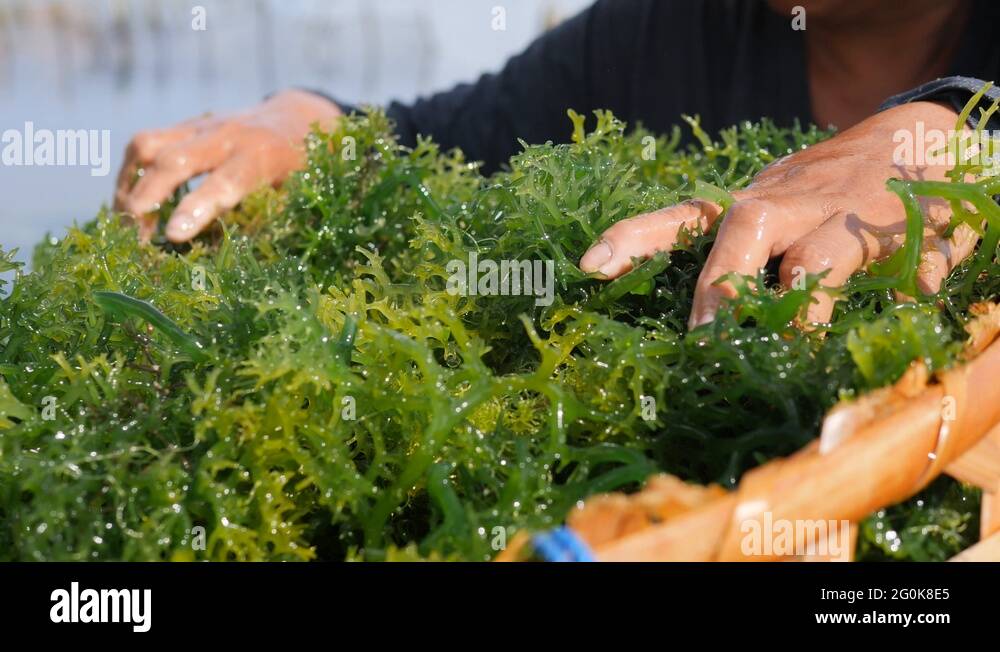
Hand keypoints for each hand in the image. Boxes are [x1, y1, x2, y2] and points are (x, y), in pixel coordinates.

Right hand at [115, 89, 341, 242]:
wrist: (295, 119)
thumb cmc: (298, 170)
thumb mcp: (295, 195)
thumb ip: (265, 219)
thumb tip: (231, 263)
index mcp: (262, 157)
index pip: (225, 182)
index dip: (197, 208)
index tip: (172, 236)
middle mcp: (228, 136)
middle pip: (175, 161)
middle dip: (148, 198)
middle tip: (134, 238)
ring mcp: (201, 127)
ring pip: (149, 147)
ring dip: (130, 188)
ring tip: (126, 226)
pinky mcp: (183, 126)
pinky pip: (144, 144)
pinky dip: (129, 175)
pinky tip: (126, 204)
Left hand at [579, 101, 980, 326]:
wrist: (910, 142)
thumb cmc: (814, 192)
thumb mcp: (761, 209)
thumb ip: (707, 246)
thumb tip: (612, 274)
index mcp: (750, 206)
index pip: (681, 219)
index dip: (634, 240)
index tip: (589, 267)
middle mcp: (790, 206)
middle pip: (746, 231)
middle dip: (723, 284)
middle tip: (705, 336)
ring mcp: (848, 218)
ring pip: (819, 257)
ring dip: (802, 302)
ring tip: (792, 342)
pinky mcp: (908, 233)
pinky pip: (910, 263)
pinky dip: (911, 283)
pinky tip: (910, 301)